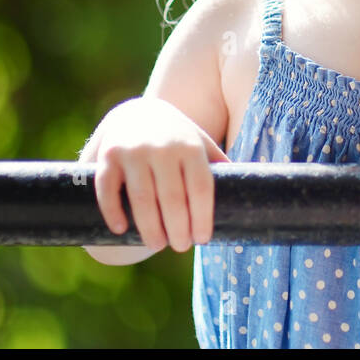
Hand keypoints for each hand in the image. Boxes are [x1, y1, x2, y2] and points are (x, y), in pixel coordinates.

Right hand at [82, 97, 228, 253]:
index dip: (202, 217)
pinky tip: (121, 229)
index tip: (202, 239)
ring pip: (142, 196)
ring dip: (150, 227)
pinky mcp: (109, 156)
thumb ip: (219, 166)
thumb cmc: (177, 139)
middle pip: (172, 197)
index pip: (201, 187)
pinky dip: (113, 211)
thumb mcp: (201, 145)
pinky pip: (108, 188)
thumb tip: (252, 191)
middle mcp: (162, 147)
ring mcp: (134, 151)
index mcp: (190, 147)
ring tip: (157, 245)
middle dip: (178, 228)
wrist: (137, 113)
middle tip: (180, 246)